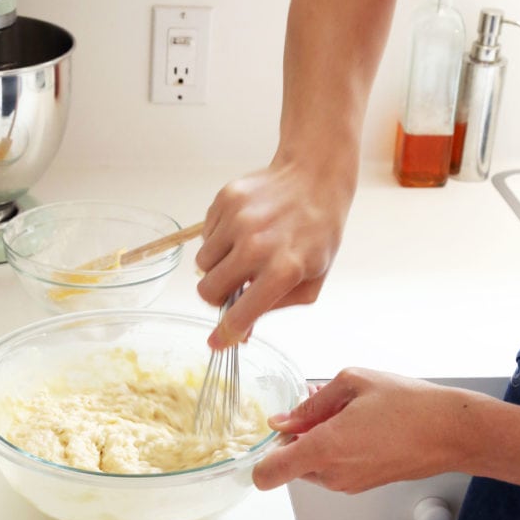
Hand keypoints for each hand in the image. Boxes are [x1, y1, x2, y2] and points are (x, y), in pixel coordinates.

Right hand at [195, 159, 346, 347]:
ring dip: (218, 265)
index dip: (226, 333)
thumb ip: (275, 307)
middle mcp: (257, 245)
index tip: (217, 343)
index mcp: (283, 269)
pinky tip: (243, 229)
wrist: (314, 177)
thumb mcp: (310, 279)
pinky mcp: (225, 200)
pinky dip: (219, 239)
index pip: (241, 313)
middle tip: (235, 286)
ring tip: (243, 252)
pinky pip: (206, 235)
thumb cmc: (316, 233)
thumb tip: (241, 333)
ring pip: (202, 263)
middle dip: (218, 295)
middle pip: (208, 290)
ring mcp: (238, 219)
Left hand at [253, 368, 470, 491]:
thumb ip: (311, 403)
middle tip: (321, 404)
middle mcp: (333, 474)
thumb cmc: (410, 405)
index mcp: (325, 448)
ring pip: (312, 462)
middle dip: (297, 433)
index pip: (268, 474)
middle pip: (290, 461)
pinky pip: (334, 466)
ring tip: (348, 410)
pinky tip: (360, 423)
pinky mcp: (363, 484)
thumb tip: (284, 419)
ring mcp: (349, 483)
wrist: (453, 431)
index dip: (260, 457)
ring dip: (318, 438)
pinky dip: (336, 446)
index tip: (269, 435)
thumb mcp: (353, 382)